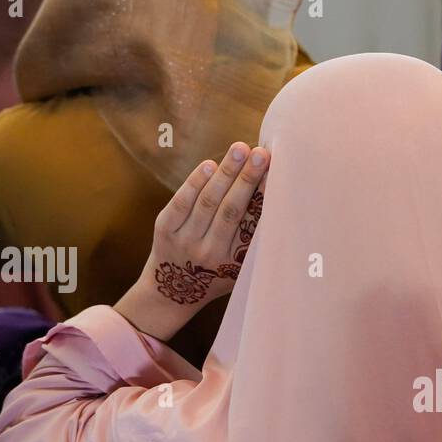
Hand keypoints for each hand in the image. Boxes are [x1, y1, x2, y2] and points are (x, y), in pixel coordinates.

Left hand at [115, 142, 268, 341]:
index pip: (252, 225)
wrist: (172, 292)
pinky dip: (195, 182)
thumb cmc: (215, 274)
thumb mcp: (239, 267)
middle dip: (247, 179)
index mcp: (233, 263)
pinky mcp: (165, 229)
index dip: (264, 198)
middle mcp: (210, 253)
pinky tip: (210, 165)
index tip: (276, 175)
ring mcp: (185, 240)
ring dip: (225, 173)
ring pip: (208, 201)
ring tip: (240, 149)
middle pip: (231, 209)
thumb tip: (272, 195)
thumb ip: (253, 239)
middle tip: (261, 153)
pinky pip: (182, 201)